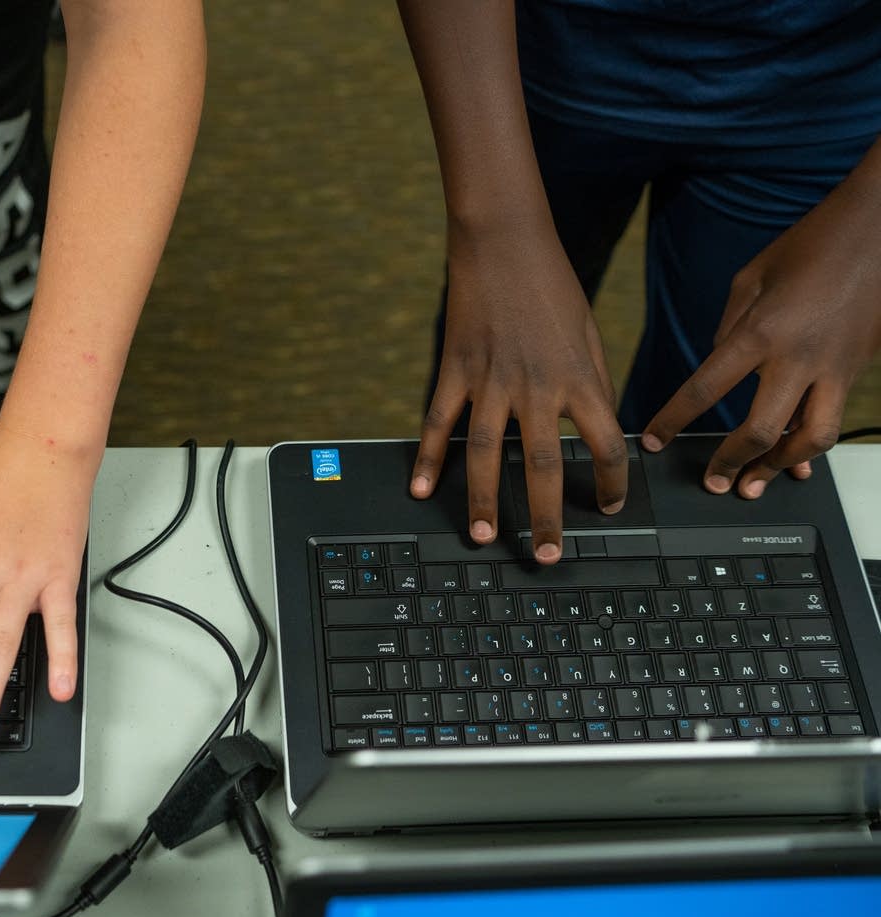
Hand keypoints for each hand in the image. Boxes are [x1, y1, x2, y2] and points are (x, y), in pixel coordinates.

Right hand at [410, 222, 628, 563]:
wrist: (503, 242)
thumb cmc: (551, 283)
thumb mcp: (587, 330)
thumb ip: (589, 380)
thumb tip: (596, 424)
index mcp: (579, 377)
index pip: (606, 445)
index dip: (613, 483)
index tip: (610, 507)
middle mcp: (536, 386)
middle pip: (544, 466)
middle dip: (548, 517)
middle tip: (548, 556)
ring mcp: (490, 380)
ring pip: (486, 454)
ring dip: (484, 500)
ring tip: (485, 536)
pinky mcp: (455, 369)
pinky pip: (440, 422)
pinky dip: (429, 457)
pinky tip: (422, 488)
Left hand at [642, 177, 880, 497]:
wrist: (879, 227)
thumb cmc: (811, 244)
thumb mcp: (751, 278)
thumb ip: (729, 328)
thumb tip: (717, 366)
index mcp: (761, 331)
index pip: (705, 390)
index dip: (674, 421)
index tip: (654, 441)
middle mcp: (799, 356)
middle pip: (760, 430)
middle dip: (731, 462)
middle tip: (713, 482)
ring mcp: (834, 368)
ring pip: (811, 438)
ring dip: (779, 466)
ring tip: (754, 482)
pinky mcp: (857, 370)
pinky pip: (832, 419)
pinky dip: (811, 444)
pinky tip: (795, 461)